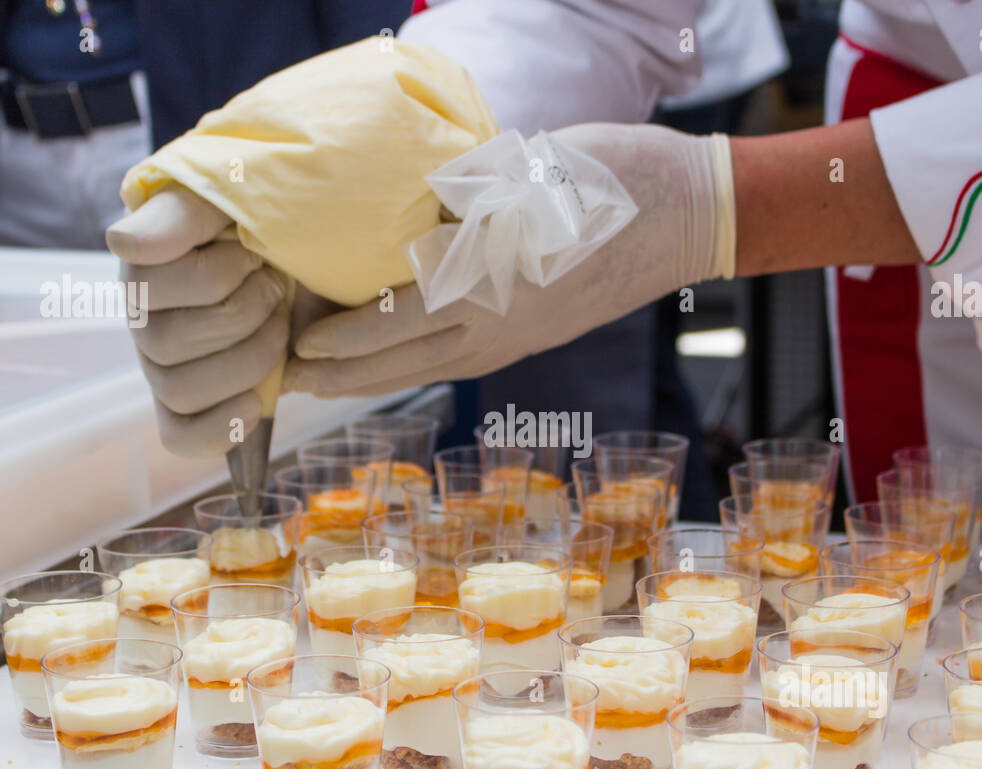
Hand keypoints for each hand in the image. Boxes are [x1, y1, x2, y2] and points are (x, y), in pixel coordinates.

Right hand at [106, 186, 292, 456]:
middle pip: (168, 344)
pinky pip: (182, 436)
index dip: (215, 275)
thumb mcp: (226, 193)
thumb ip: (179, 214)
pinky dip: (219, 428)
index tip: (251, 249)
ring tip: (279, 329)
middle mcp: (143, 319)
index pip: (151, 286)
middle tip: (275, 288)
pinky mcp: (191, 405)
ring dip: (247, 362)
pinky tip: (254, 404)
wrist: (307, 252)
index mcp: (143, 266)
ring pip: (181, 391)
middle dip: (242, 316)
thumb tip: (123, 244)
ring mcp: (164, 366)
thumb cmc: (262, 220)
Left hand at [285, 123, 732, 396]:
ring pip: (430, 368)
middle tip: (290, 381)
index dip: (342, 339)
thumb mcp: (535, 174)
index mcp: (494, 288)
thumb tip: (409, 204)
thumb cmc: (617, 183)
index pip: (397, 322)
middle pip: (403, 362)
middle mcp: (500, 328)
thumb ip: (468, 196)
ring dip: (374, 378)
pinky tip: (399, 357)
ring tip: (328, 382)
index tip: (299, 345)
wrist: (691, 215)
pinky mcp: (534, 334)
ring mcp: (519, 338)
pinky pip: (460, 359)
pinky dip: (416, 363)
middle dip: (342, 376)